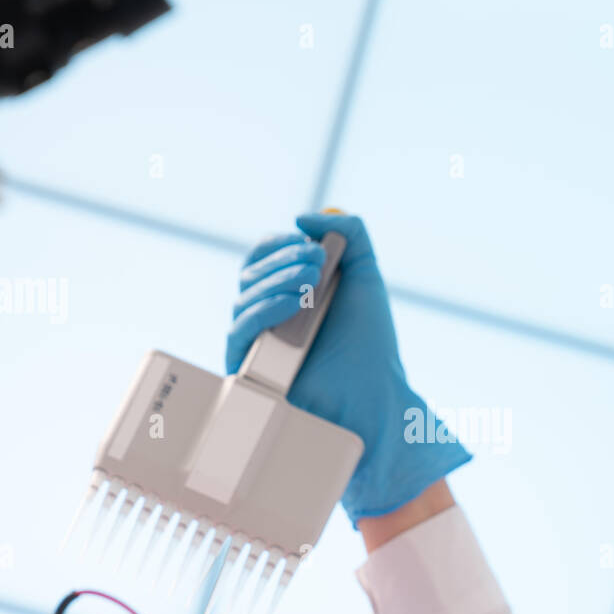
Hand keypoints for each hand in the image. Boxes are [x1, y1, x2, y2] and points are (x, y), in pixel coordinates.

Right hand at [227, 211, 470, 524]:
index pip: (263, 257)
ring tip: (312, 284)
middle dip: (282, 261)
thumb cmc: (371, 345)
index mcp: (289, 295)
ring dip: (276, 283)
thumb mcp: (366, 277)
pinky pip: (238, 332)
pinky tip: (293, 305)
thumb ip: (350, 235)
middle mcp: (269, 318)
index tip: (310, 244)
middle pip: (249, 274)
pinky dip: (263, 311)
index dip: (280, 244)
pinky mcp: (248, 371)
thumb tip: (302, 218)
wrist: (375, 396)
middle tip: (316, 264)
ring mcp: (257, 345)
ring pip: (243, 299)